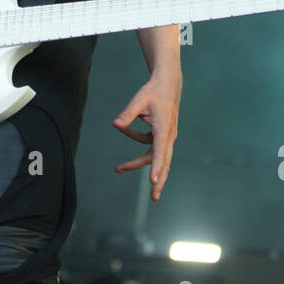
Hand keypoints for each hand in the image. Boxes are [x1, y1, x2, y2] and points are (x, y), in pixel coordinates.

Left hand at [113, 72, 180, 200]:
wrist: (168, 85)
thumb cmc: (154, 92)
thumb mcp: (139, 100)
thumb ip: (127, 113)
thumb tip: (116, 125)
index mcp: (163, 128)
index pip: (159, 151)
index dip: (157, 167)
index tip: (152, 181)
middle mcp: (168, 136)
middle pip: (164, 163)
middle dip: (159, 180)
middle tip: (154, 197)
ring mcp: (166, 137)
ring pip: (155, 157)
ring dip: (138, 163)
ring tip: (118, 168)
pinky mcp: (162, 135)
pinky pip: (148, 145)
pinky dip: (136, 139)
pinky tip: (124, 130)